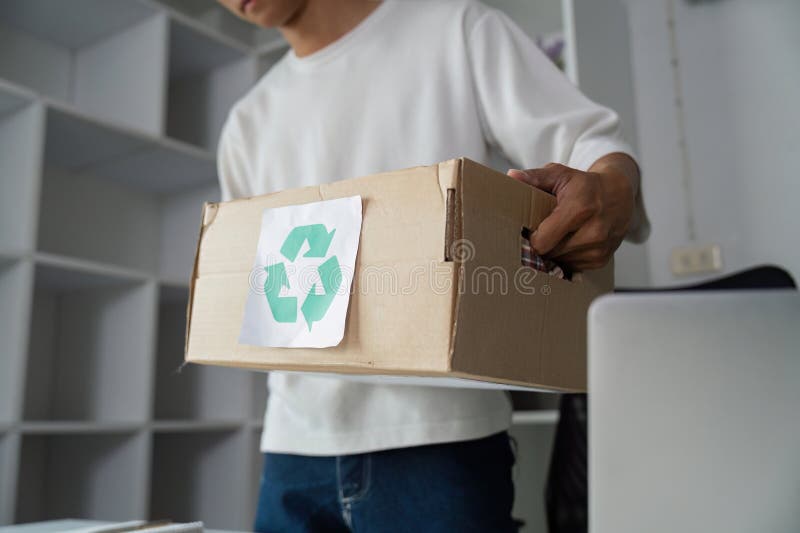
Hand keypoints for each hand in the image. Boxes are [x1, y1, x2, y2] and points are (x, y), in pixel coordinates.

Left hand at [507, 153, 636, 270]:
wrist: (619, 194)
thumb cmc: (585, 185)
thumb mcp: (560, 174)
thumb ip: (534, 177)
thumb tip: (512, 176)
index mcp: (579, 209)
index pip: (542, 241)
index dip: (531, 237)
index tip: (528, 230)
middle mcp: (592, 232)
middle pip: (549, 253)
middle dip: (541, 244)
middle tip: (541, 231)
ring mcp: (598, 248)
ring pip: (559, 261)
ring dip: (554, 251)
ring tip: (558, 234)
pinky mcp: (601, 260)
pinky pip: (572, 266)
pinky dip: (567, 256)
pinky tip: (570, 241)